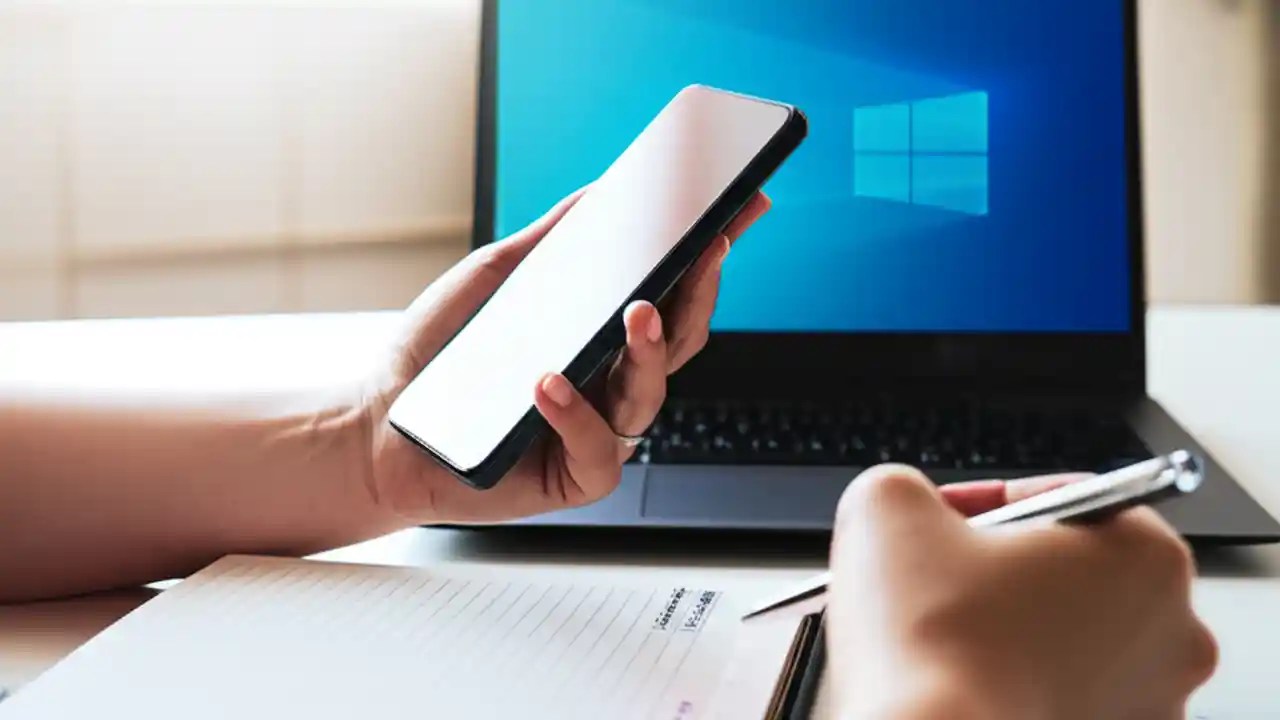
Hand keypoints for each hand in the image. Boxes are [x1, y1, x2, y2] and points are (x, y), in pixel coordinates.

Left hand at [357, 189, 770, 522]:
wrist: (380, 422)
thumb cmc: (439, 354)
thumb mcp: (493, 279)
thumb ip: (549, 241)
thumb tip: (600, 190)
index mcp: (600, 334)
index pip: (669, 291)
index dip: (708, 255)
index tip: (740, 208)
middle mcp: (609, 382)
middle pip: (679, 341)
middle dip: (700, 292)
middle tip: (705, 248)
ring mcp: (596, 430)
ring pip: (652, 395)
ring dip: (651, 350)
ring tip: (636, 311)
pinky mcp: (573, 477)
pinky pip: (600, 452)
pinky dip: (579, 417)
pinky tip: (548, 384)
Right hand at [827, 465, 1217, 719]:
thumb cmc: (929, 641)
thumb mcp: (889, 505)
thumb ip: (908, 485)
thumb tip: (907, 502)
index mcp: (1147, 554)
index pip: (1061, 498)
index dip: (986, 503)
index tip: (944, 523)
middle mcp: (1173, 632)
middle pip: (1073, 570)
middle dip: (1004, 568)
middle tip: (940, 578)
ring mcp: (1153, 704)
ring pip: (1069, 638)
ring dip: (1012, 627)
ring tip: (947, 637)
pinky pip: (1065, 697)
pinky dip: (1019, 685)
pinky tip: (967, 682)